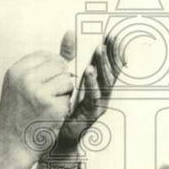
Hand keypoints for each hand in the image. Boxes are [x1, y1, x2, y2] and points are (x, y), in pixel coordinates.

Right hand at [0, 50, 74, 166]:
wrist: (10, 147)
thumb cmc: (18, 115)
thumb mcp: (22, 85)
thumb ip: (46, 61)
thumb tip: (71, 33)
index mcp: (15, 71)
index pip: (47, 56)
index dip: (51, 71)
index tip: (41, 88)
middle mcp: (25, 78)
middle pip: (60, 66)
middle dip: (59, 82)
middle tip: (43, 100)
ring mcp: (38, 92)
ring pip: (67, 80)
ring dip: (63, 94)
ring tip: (46, 108)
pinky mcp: (52, 106)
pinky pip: (69, 98)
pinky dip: (64, 108)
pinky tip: (49, 117)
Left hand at [54, 30, 116, 155]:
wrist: (57, 136)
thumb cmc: (62, 106)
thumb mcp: (65, 77)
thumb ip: (68, 56)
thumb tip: (70, 32)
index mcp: (96, 84)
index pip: (106, 64)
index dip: (110, 50)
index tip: (111, 35)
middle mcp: (101, 93)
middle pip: (109, 71)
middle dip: (110, 54)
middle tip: (108, 40)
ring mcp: (98, 104)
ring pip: (104, 83)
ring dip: (102, 67)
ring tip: (99, 52)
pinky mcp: (90, 114)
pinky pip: (93, 97)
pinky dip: (92, 84)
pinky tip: (89, 73)